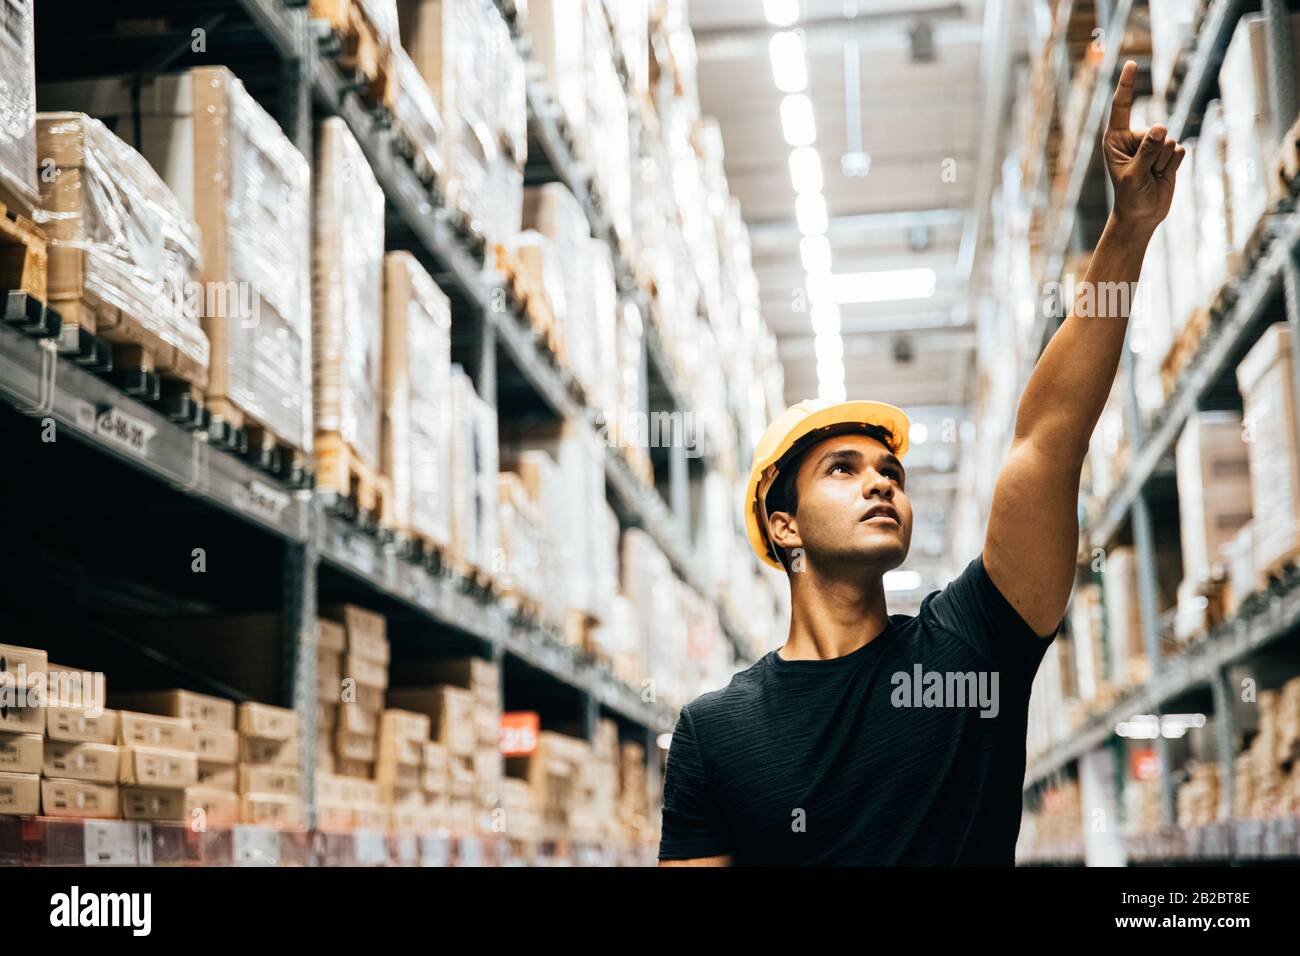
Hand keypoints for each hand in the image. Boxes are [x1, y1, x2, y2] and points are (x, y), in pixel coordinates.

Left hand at [1103, 60, 1184, 228]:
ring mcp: (1152, 145)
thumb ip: (1146, 151)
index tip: (1130, 64)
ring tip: (1151, 176)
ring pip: (1170, 141)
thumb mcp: (1133, 175)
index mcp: (1116, 139)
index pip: (1122, 107)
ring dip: (1163, 162)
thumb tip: (1161, 127)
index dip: (1126, 85)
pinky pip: (1180, 150)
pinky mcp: (1168, 154)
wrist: (1142, 215)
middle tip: (1144, 173)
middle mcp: (1134, 138)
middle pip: (1156, 131)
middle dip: (1154, 154)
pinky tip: (1162, 176)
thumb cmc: (1129, 196)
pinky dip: (1173, 166)